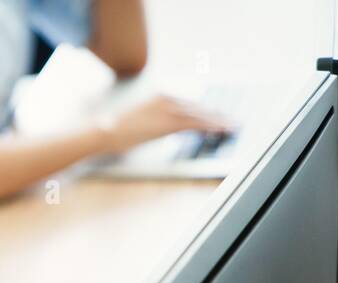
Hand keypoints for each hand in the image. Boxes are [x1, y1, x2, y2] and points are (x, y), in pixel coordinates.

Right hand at [96, 94, 233, 154]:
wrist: (104, 131)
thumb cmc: (116, 131)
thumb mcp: (139, 122)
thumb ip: (155, 122)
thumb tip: (164, 129)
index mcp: (161, 96)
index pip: (190, 104)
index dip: (207, 111)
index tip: (219, 116)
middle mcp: (167, 98)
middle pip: (198, 107)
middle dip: (217, 114)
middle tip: (233, 120)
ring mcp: (168, 109)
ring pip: (200, 115)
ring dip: (219, 121)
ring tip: (233, 126)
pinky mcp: (168, 122)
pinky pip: (195, 124)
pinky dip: (211, 126)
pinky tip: (221, 129)